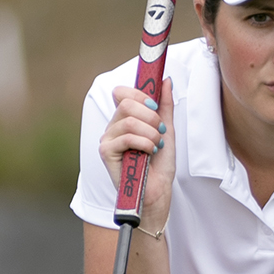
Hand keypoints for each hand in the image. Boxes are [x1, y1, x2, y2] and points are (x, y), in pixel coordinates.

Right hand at [98, 79, 175, 232]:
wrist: (157, 193)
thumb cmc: (160, 165)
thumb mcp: (167, 131)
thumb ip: (165, 106)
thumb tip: (165, 80)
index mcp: (125, 119)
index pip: (122, 92)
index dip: (140, 94)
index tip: (156, 107)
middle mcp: (113, 126)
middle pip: (127, 103)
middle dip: (152, 116)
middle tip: (161, 132)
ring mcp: (108, 139)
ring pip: (129, 120)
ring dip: (151, 133)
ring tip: (157, 146)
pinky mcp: (106, 152)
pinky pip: (126, 137)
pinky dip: (144, 143)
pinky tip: (150, 153)